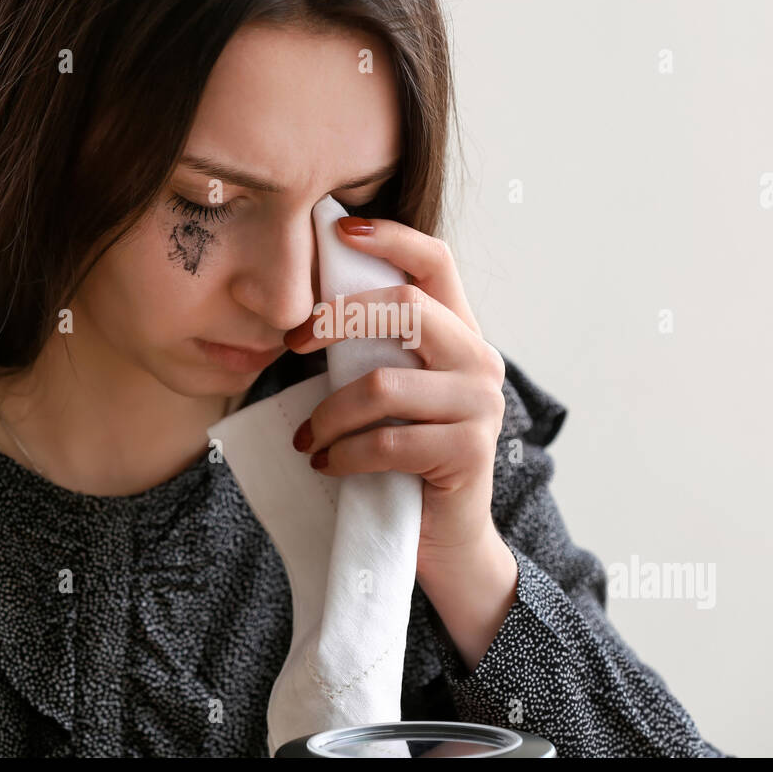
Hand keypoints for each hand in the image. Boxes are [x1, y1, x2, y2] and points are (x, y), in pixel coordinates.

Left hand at [283, 214, 507, 580]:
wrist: (440, 540)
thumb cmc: (403, 461)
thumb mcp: (389, 394)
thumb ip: (372, 350)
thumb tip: (306, 313)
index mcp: (460, 334)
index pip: (436, 261)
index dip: (390, 237)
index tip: (338, 231)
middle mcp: (479, 360)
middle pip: (406, 308)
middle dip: (336, 319)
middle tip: (292, 342)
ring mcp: (480, 406)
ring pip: (384, 384)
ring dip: (330, 414)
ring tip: (310, 438)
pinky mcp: (469, 452)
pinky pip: (389, 440)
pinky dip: (345, 453)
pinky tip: (328, 465)